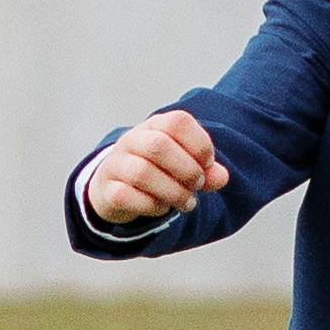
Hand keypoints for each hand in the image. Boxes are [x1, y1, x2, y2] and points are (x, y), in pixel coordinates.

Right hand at [77, 108, 230, 232]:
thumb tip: (222, 178)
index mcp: (155, 126)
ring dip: (173, 192)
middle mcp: (132, 140)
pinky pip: (127, 196)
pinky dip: (152, 206)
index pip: (178, 122)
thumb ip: (206, 170)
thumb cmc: (158, 171)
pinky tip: (162, 207)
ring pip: (142, 173)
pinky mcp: (108, 189)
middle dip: (186, 170)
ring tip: (186, 202)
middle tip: (197, 186)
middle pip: (158, 145)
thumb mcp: (184, 165)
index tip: (208, 164)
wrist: (115, 185)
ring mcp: (116, 164)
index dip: (200, 144)